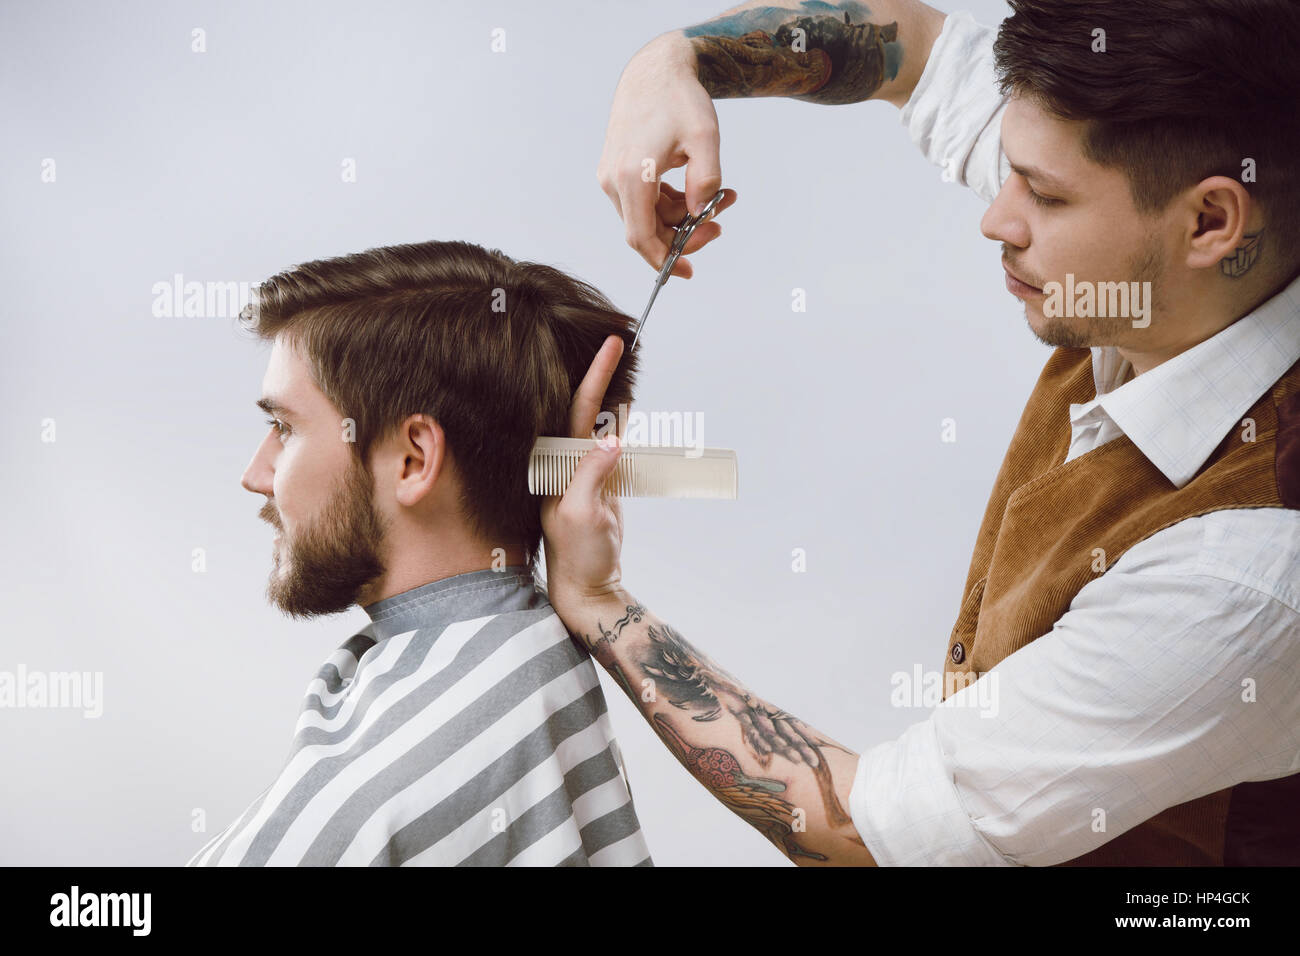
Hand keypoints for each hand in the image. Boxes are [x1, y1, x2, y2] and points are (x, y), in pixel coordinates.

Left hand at [540, 335, 629, 617]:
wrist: (588, 585)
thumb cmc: (578, 555)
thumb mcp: (584, 514)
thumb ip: (593, 475)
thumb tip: (611, 440)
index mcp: (559, 464)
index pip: (579, 409)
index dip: (596, 375)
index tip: (611, 344)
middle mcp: (568, 461)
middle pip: (589, 406)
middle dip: (602, 374)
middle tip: (617, 340)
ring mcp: (585, 471)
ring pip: (603, 422)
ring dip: (614, 394)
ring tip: (622, 361)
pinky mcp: (603, 482)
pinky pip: (614, 442)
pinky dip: (623, 421)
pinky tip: (626, 403)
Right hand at [596, 32, 737, 278]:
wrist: (655, 70)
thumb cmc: (680, 100)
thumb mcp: (704, 137)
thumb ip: (705, 180)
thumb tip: (699, 216)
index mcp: (632, 176)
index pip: (642, 238)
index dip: (665, 261)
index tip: (690, 271)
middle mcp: (614, 180)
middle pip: (646, 231)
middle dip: (683, 234)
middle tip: (718, 222)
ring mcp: (612, 176)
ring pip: (647, 217)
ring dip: (682, 216)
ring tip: (721, 197)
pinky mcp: (616, 170)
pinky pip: (643, 202)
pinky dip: (670, 203)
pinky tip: (696, 188)